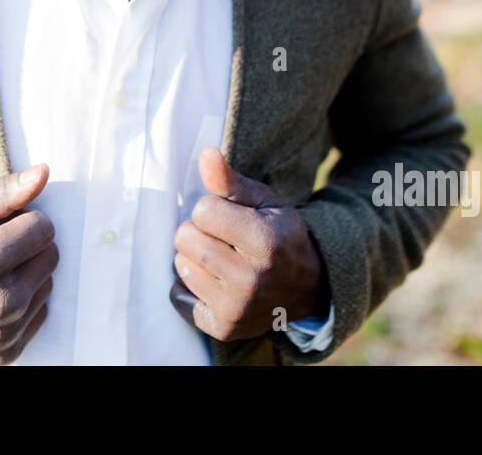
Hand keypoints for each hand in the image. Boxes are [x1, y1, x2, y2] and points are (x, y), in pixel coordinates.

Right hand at [0, 163, 57, 364]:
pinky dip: (22, 303)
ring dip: (26, 275)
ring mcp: (2, 333)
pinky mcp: (3, 354)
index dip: (22, 220)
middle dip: (27, 247)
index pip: (44, 228)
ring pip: (47, 285)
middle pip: (50, 257)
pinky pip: (39, 315)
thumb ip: (3, 190)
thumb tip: (43, 173)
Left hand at [170, 147, 327, 340]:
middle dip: (198, 232)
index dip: (213, 209)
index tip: (232, 218)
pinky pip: (177, 297)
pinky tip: (214, 282)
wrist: (304, 288)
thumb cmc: (278, 234)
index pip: (202, 211)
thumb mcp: (264, 202)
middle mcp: (251, 279)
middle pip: (184, 238)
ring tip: (220, 260)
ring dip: (193, 259)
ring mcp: (236, 308)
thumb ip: (230, 180)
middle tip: (223, 239)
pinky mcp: (223, 328)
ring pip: (180, 266)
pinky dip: (188, 288)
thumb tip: (205, 154)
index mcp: (265, 241)